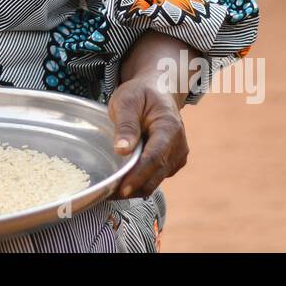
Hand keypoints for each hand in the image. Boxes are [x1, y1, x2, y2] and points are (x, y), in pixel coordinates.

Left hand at [108, 76, 188, 198]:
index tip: (122, 188)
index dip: (138, 175)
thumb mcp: (127, 101)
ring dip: (135, 187)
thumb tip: (122, 150)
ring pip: (155, 181)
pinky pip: (155, 178)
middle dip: (133, 188)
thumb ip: (126, 124)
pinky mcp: (172, 164)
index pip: (155, 157)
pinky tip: (122, 181)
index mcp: (169, 128)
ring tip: (110, 189)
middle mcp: (178, 146)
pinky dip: (140, 182)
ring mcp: (177, 157)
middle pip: (156, 175)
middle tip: (107, 194)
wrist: (158, 91)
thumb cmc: (140, 94)